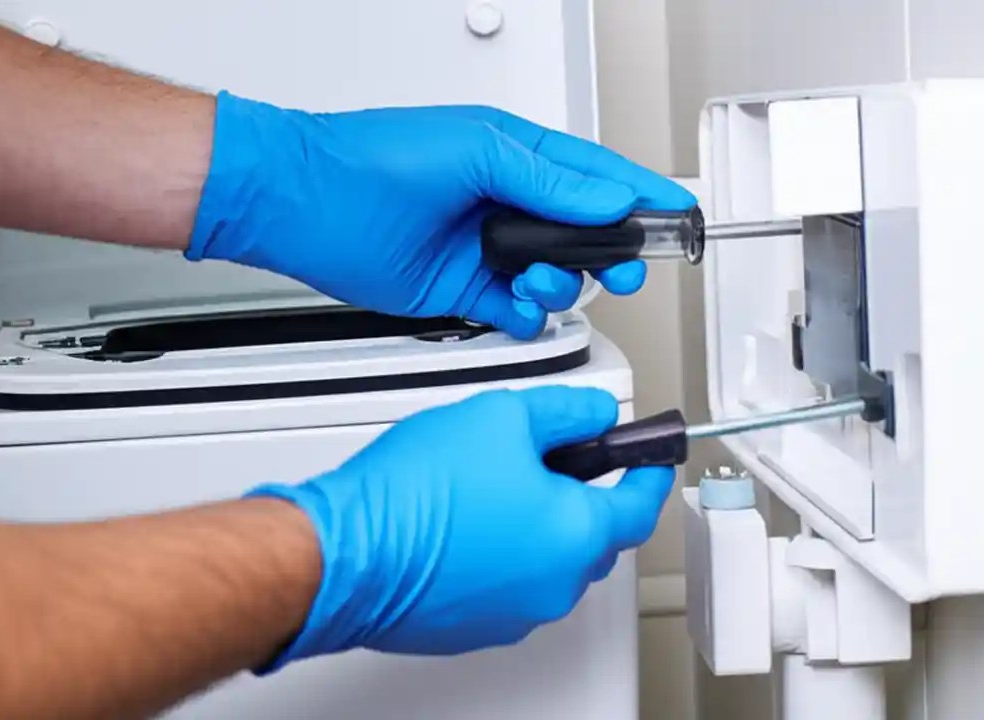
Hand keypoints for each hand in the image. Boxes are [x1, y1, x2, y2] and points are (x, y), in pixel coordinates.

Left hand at [186, 93, 696, 338]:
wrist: (305, 202)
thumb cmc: (376, 158)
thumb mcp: (477, 150)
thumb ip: (548, 180)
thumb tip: (605, 201)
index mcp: (515, 157)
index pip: (595, 177)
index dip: (640, 195)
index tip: (678, 214)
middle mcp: (503, 202)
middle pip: (583, 234)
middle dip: (611, 252)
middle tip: (625, 265)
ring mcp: (481, 247)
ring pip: (553, 277)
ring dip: (561, 284)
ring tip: (537, 280)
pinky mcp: (457, 288)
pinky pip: (510, 311)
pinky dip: (523, 315)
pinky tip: (516, 307)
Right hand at [245, 386, 675, 668]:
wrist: (350, 550)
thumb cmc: (418, 491)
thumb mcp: (503, 417)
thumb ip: (566, 412)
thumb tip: (593, 413)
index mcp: (576, 534)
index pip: (641, 505)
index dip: (649, 472)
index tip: (650, 456)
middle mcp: (555, 584)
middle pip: (593, 536)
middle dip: (581, 497)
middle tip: (550, 459)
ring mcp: (515, 613)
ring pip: (548, 562)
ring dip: (536, 527)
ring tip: (489, 486)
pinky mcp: (474, 626)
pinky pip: (506, 585)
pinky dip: (500, 556)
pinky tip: (464, 523)